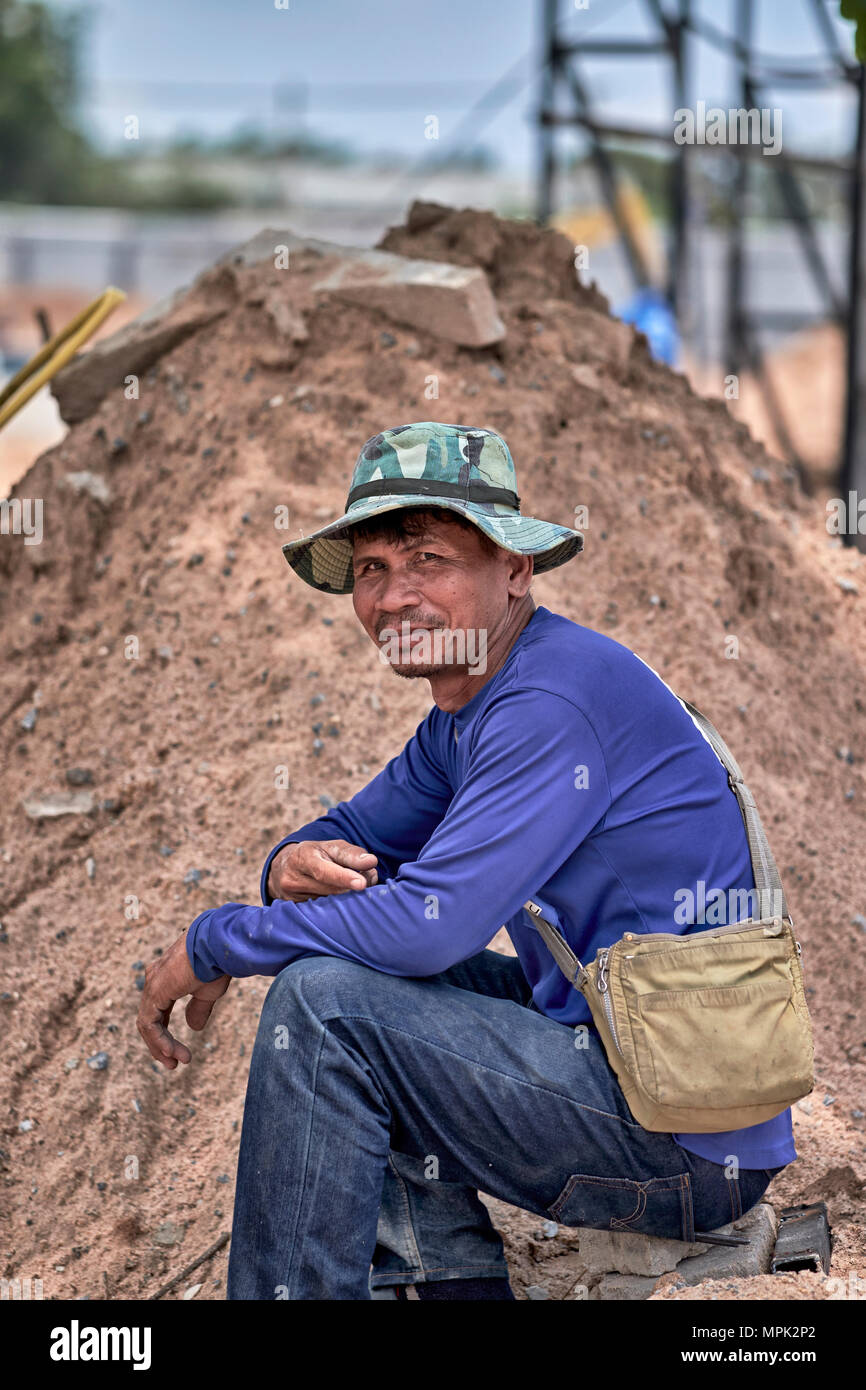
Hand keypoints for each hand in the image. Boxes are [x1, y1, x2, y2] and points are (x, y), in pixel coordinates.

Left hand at [137, 931, 230, 1068]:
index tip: (179, 1053)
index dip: (165, 1034)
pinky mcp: (154, 993)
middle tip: (172, 1064)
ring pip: (148, 1025)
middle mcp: (155, 979)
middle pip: (150, 1020)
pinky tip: (172, 1052)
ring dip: (161, 1046)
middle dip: (160, 1044)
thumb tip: (193, 1028)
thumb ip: (198, 1009)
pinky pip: (150, 1024)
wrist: (218, 946)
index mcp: (166, 977)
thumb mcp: (208, 992)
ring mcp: (152, 985)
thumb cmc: (217, 963)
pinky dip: (160, 1041)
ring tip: (177, 1062)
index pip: (158, 1012)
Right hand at [267, 839, 378, 901]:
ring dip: (347, 897)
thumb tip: (371, 862)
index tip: (362, 883)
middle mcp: (293, 879)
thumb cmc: (316, 855)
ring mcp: (292, 898)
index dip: (344, 877)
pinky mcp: (295, 912)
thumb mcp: (331, 847)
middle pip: (330, 890)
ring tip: (352, 886)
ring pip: (329, 904)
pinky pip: (323, 913)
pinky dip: (337, 908)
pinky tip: (340, 900)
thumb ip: (351, 854)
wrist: (284, 868)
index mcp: (303, 857)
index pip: (324, 871)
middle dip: (353, 886)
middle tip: (367, 880)